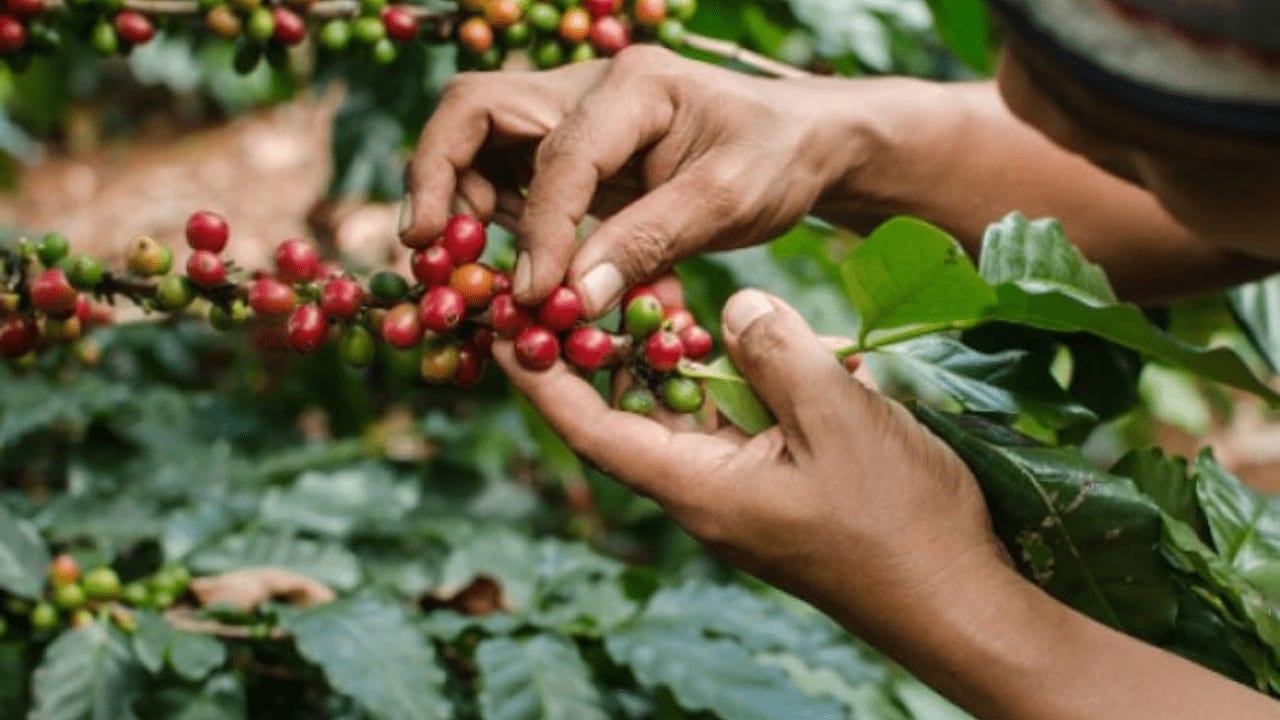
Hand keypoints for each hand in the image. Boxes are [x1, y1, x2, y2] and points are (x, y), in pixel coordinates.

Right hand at [401, 46, 866, 315]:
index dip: (539, 229)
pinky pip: (510, 179)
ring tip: (465, 269)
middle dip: (439, 177)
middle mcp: (588, 89)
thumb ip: (648, 244)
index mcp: (633, 86)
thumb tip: (570, 300)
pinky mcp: (575, 153)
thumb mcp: (728, 201)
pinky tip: (514, 267)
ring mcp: (574, 117)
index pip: (559, 154)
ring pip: (480, 143)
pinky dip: (497, 221)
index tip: (534, 296)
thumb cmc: (777, 159)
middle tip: (427, 250)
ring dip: (461, 203)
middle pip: (475, 111)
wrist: (804, 142)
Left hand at [492, 288, 1007, 639]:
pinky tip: (758, 341)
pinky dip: (736, 380)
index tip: (505, 325)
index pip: (591, 427)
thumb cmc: (897, 520)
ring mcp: (742, 492)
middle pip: (631, 414)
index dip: (543, 378)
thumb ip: (775, 352)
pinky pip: (737, 424)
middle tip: (586, 284)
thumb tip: (732, 307)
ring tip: (663, 297)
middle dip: (607, 351)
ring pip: (688, 414)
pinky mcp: (778, 488)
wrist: (958, 598)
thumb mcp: (835, 418)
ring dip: (678, 360)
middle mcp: (704, 491)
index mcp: (696, 486)